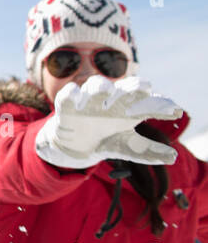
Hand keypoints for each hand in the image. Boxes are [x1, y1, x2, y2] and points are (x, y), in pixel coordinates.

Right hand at [35, 76, 181, 168]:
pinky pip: (67, 96)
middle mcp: (111, 102)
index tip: (176, 112)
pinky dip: (70, 93)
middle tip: (145, 86)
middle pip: (124, 89)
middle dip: (134, 86)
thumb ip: (147, 151)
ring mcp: (89, 102)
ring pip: (95, 86)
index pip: (148, 104)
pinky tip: (74, 93)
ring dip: (100, 87)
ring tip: (106, 90)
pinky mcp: (68, 108)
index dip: (161, 106)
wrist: (74, 144)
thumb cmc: (106, 139)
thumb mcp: (127, 146)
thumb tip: (173, 157)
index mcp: (128, 110)